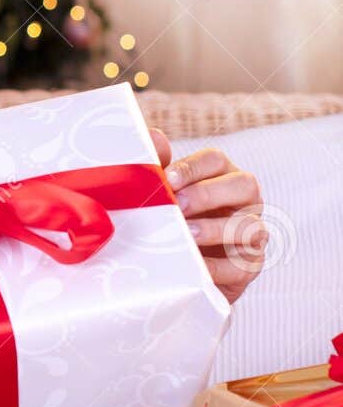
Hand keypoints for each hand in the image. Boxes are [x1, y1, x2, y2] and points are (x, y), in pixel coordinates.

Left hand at [149, 128, 266, 304]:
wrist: (181, 270)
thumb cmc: (175, 223)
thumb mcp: (166, 196)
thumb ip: (161, 167)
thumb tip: (154, 136)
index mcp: (223, 176)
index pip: (215, 160)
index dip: (192, 167)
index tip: (167, 179)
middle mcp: (245, 200)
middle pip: (243, 184)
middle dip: (208, 193)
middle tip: (177, 205)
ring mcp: (253, 233)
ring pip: (249, 225)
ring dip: (214, 228)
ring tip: (187, 234)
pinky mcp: (249, 266)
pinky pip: (241, 266)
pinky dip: (217, 266)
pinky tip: (195, 265)